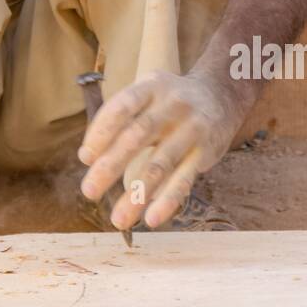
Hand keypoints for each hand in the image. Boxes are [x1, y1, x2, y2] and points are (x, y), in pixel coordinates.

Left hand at [79, 69, 254, 230]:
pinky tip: (151, 219)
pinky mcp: (205, 151)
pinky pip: (184, 179)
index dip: (101, 132)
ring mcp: (191, 128)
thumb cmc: (168, 102)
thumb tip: (87, 157)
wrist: (221, 97)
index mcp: (151, 86)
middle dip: (110, 166)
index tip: (85, 157)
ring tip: (118, 220)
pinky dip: (167, 201)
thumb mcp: (146, 95)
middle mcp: (172, 105)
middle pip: (137, 136)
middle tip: (89, 191)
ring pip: (160, 164)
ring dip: (136, 194)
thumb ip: (119, 120)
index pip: (122, 107)